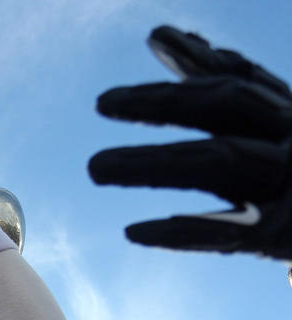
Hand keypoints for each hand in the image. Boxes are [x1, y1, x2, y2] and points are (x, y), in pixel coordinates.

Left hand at [89, 25, 291, 259]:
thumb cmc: (290, 181)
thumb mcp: (266, 131)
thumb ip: (219, 89)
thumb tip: (162, 38)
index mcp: (291, 117)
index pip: (242, 78)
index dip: (196, 58)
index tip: (156, 37)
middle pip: (228, 105)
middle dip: (164, 101)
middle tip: (102, 102)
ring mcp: (289, 187)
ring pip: (216, 160)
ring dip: (149, 162)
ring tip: (95, 168)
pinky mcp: (276, 236)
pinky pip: (219, 230)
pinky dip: (176, 231)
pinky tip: (132, 232)